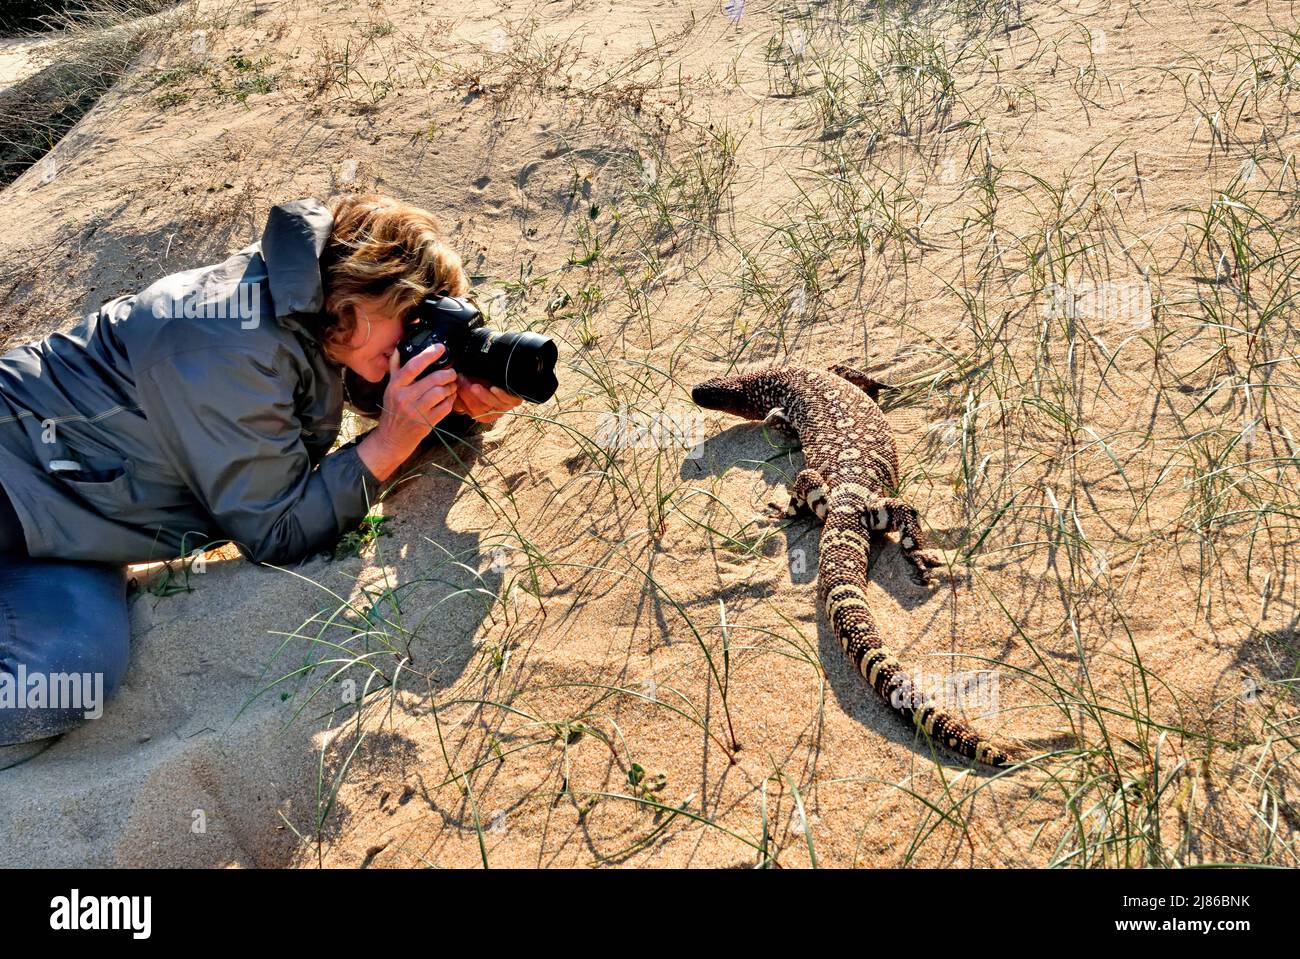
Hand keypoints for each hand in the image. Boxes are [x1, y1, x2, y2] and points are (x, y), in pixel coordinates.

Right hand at [358, 344, 457, 480]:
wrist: (391, 439)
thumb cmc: (393, 412)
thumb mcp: (390, 390)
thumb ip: (395, 370)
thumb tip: (399, 349)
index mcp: (395, 386)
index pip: (412, 366)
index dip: (428, 355)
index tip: (441, 348)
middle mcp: (404, 397)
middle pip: (433, 379)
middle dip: (448, 373)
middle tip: (451, 372)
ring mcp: (416, 411)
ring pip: (441, 392)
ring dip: (451, 387)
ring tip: (451, 386)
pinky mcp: (427, 422)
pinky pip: (445, 407)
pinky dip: (451, 400)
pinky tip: (450, 398)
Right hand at [451, 374, 522, 424]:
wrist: (506, 382)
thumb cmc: (486, 385)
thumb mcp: (472, 388)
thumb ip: (462, 391)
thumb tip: (452, 388)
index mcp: (482, 415)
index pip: (471, 408)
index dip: (463, 397)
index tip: (456, 385)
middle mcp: (494, 413)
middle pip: (480, 406)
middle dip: (469, 394)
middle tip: (462, 382)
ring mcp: (505, 407)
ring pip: (493, 404)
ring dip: (483, 395)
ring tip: (475, 387)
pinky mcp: (515, 401)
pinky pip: (508, 400)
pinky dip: (500, 394)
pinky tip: (493, 388)